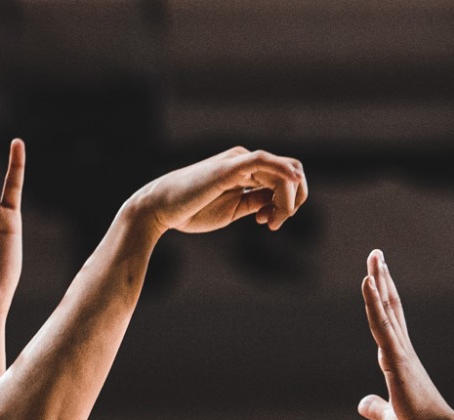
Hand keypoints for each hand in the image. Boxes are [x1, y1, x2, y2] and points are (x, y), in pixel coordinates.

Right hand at [127, 147, 306, 236]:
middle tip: (273, 224)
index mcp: (246, 171)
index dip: (287, 203)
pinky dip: (284, 174)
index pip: (284, 178)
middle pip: (291, 172)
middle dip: (293, 201)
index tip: (268, 223)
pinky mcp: (230, 166)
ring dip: (287, 199)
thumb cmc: (190, 211)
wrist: (160, 209)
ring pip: (284, 170)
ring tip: (270, 221)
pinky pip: (266, 162)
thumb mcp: (233, 209)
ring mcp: (239, 161)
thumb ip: (255, 202)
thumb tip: (276, 204)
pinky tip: (293, 186)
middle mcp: (246, 161)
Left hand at [357, 250, 453, 419]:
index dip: (383, 298)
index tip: (377, 276)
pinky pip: (381, 326)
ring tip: (374, 257)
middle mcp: (402, 351)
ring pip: (386, 311)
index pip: (390, 322)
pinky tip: (367, 284)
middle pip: (390, 307)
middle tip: (376, 254)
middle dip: (382, 280)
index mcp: (400, 361)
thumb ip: (376, 408)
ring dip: (378, 282)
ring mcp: (400, 354)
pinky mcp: (396, 361)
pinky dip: (374, 304)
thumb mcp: (390, 418)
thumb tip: (363, 404)